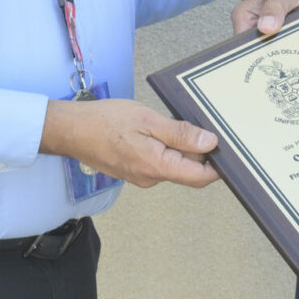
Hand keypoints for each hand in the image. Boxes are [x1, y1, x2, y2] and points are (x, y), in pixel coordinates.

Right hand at [40, 98, 218, 187]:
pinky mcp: (135, 170)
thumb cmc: (104, 122)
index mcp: (156, 167)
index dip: (218, 165)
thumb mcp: (148, 120)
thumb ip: (180, 134)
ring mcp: (141, 177)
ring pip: (174, 165)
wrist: (71, 130)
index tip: (227, 148)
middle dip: (200, 152)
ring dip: (182, 148)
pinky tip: (160, 129)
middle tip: (202, 124)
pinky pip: (160, 163)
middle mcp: (150, 178)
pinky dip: (167, 148)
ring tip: (175, 123)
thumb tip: (210, 143)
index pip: (200, 177)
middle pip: (189, 171)